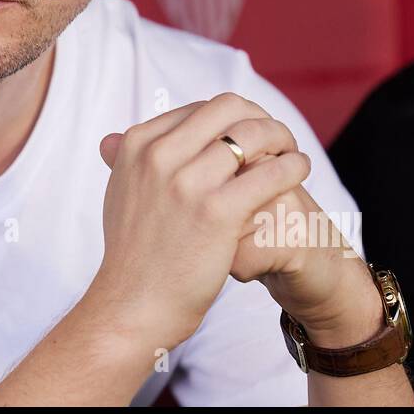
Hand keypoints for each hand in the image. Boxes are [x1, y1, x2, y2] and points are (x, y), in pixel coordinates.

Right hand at [89, 93, 313, 349]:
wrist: (133, 305)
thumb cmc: (131, 254)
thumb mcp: (117, 194)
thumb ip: (123, 161)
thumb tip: (114, 139)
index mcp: (137, 144)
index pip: (199, 108)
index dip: (231, 117)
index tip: (247, 133)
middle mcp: (158, 156)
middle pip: (228, 108)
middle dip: (259, 117)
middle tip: (275, 137)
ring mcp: (187, 183)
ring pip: (254, 134)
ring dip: (282, 137)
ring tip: (292, 153)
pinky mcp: (217, 212)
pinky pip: (271, 172)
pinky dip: (293, 165)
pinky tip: (299, 170)